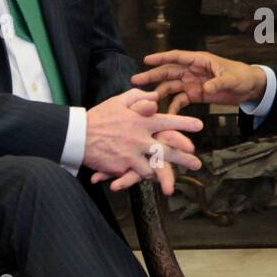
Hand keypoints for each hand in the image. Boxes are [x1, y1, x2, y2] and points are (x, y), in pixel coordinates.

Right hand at [82, 89, 202, 195]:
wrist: (77, 135)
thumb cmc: (99, 116)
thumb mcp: (118, 101)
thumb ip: (139, 97)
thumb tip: (156, 96)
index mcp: (140, 120)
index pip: (167, 120)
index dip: (184, 123)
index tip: (199, 126)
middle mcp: (140, 137)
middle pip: (168, 149)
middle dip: (185, 157)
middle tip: (198, 163)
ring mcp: (132, 154)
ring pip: (155, 167)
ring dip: (165, 173)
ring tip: (174, 179)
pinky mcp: (122, 167)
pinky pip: (138, 174)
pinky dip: (144, 176)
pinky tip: (151, 179)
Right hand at [130, 50, 266, 113]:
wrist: (249, 87)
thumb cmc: (241, 76)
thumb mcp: (231, 78)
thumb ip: (218, 83)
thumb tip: (206, 89)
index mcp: (199, 61)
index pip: (177, 57)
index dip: (161, 58)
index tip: (146, 60)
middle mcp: (192, 70)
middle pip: (168, 71)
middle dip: (152, 76)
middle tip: (135, 80)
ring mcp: (192, 83)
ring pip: (171, 86)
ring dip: (158, 92)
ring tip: (144, 101)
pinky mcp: (195, 95)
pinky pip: (180, 100)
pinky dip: (173, 106)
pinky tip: (165, 115)